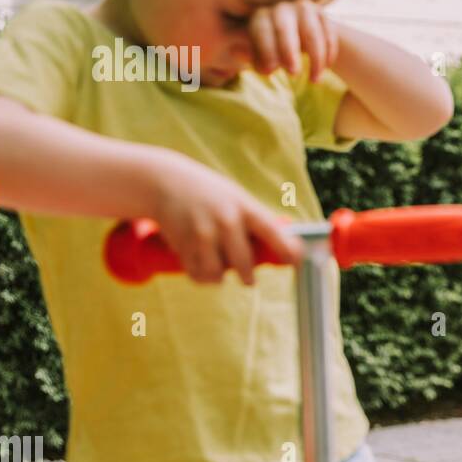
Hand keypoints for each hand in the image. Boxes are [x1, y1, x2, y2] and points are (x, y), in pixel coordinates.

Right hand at [150, 151, 303, 284]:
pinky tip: (201, 265)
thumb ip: (257, 222)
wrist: (164, 182)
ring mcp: (202, 234)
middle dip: (248, 276)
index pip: (271, 232)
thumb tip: (287, 249)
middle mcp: (225, 221)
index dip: (286, 249)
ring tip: (218, 267)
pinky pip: (197, 274)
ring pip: (218, 274)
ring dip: (220, 276)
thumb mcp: (236, 199)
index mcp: (243, 207)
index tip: (297, 262)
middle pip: (243, 263)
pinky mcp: (183, 245)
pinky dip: (201, 276)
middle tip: (249, 280)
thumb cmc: (209, 193)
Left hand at [247, 0, 340, 81]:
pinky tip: (327, 68)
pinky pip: (328, 33)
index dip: (265, 51)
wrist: (300, 36)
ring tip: (315, 80)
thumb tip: (237, 52)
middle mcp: (280, 8)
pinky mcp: (321, 14)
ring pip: (311, 32)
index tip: (271, 73)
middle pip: (284, 28)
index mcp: (260, 17)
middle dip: (288, 51)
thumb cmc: (274, 50)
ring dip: (315, 58)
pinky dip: (329, 53)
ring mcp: (303, 8)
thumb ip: (250, 56)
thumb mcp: (260, 55)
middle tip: (293, 75)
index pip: (260, 30)